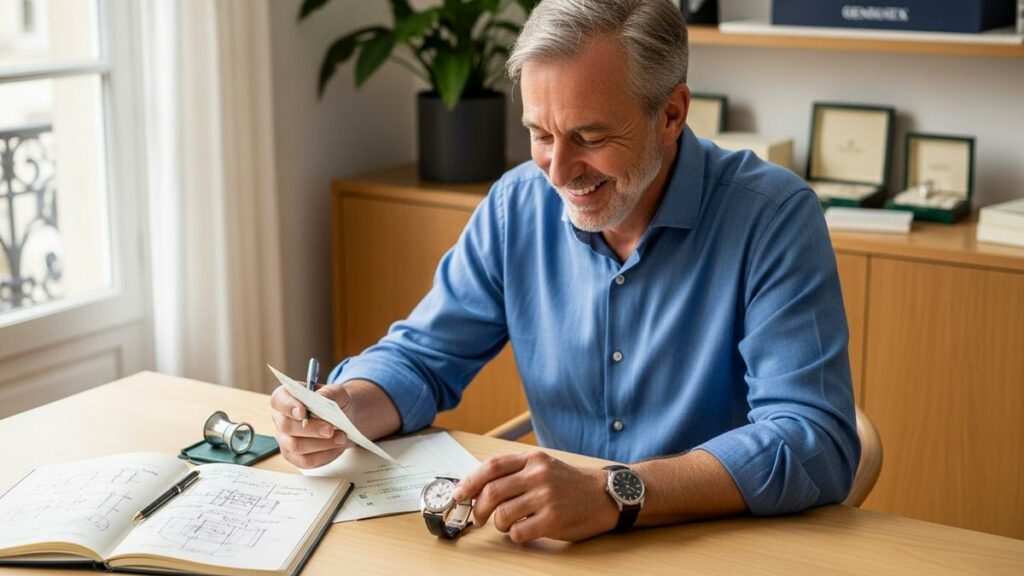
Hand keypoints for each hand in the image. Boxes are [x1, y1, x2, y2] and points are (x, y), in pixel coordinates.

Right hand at [270, 384, 352, 467]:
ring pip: (295, 446)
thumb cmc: (337, 402)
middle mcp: (281, 419)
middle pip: (286, 426)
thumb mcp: (338, 392)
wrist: (347, 418)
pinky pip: (305, 460)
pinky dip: (324, 455)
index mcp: (286, 397)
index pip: (279, 400)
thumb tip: (319, 397)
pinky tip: (335, 446)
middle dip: (310, 429)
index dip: (289, 406)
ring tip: (340, 437)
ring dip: (321, 443)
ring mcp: (285, 439)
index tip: (303, 412)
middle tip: (330, 429)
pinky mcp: (295, 456)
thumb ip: (329, 393)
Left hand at [453, 451, 618, 542]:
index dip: (469, 481)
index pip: (492, 466)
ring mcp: (546, 497)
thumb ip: (515, 473)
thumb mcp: (543, 467)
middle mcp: (538, 475)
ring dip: (498, 524)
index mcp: (533, 459)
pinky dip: (514, 534)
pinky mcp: (553, 519)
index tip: (459, 495)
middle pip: (492, 492)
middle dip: (478, 508)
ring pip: (502, 514)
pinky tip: (523, 530)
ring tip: (507, 524)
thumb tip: (477, 488)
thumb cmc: (570, 484)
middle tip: (478, 518)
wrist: (605, 495)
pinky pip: (518, 532)